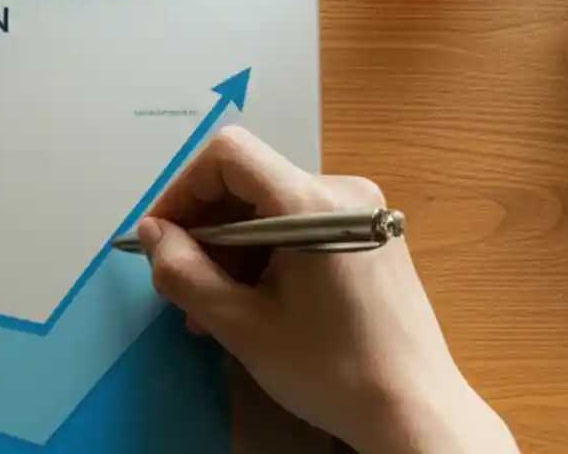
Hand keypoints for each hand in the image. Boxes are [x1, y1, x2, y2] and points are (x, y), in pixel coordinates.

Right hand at [137, 126, 516, 453]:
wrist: (416, 412)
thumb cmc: (331, 370)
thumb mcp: (242, 326)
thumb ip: (184, 272)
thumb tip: (150, 233)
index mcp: (313, 203)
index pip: (228, 155)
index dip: (183, 189)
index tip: (161, 238)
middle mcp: (342, 191)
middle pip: (247, 183)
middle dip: (203, 229)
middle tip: (179, 284)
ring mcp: (362, 211)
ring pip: (268, 208)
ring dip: (229, 250)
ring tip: (209, 309)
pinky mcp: (369, 233)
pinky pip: (296, 225)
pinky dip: (262, 255)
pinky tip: (249, 303)